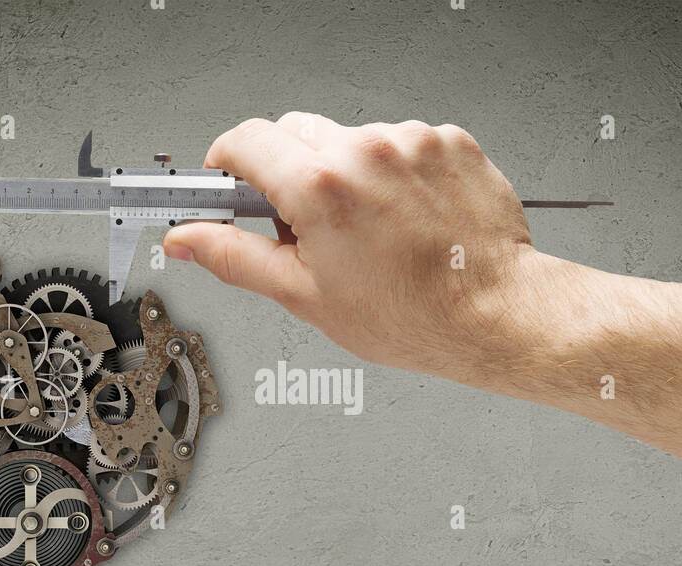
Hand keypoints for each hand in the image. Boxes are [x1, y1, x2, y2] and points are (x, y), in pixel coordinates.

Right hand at [162, 113, 537, 383]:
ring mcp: (411, 141)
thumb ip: (235, 257)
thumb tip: (187, 240)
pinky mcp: (448, 141)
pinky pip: (400, 144)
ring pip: (349, 141)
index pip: (243, 141)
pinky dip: (393, 174)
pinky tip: (406, 218)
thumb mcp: (305, 296)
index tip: (227, 184)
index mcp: (319, 187)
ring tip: (370, 232)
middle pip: (293, 133)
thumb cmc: (412, 316)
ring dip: (345, 175)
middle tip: (304, 227)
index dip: (226, 165)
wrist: (494, 313)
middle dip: (286, 173)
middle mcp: (364, 151)